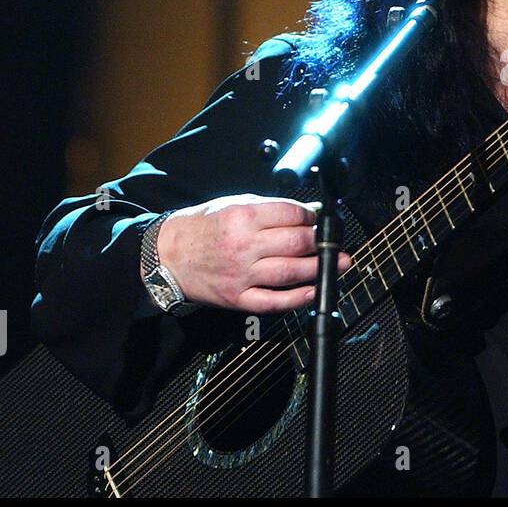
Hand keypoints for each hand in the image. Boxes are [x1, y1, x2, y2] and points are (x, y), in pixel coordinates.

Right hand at [154, 193, 350, 312]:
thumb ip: (271, 208)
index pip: (292, 214)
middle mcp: (244, 246)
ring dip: (321, 268)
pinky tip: (315, 291)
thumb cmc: (201, 228)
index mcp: (243, 217)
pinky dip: (298, 298)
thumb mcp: (234, 205)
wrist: (166, 256)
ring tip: (341, 264)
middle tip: (335, 243)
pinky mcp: (238, 298)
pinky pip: (274, 301)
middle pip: (297, 243)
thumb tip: (308, 212)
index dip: (313, 217)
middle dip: (322, 242)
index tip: (320, 220)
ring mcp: (242, 275)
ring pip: (291, 272)